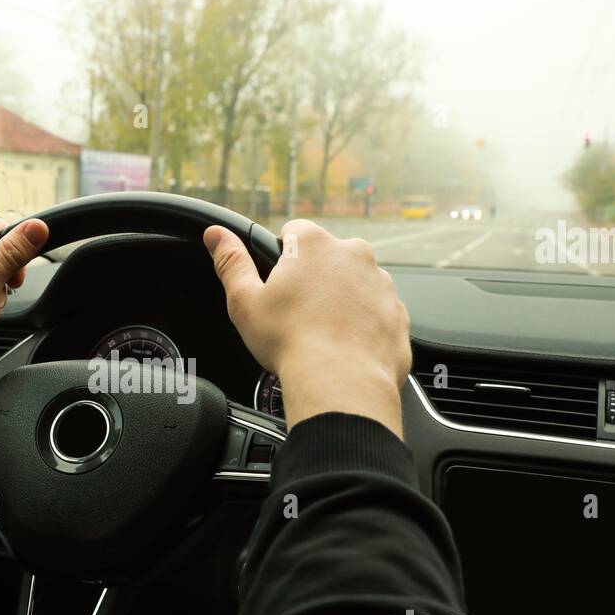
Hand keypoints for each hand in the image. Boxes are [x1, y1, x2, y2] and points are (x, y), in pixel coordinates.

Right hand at [203, 219, 410, 435]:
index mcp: (314, 244)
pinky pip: (375, 313)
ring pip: (354, 285)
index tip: (277, 285)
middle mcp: (354, 255)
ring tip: (321, 335)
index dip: (281, 257)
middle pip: (327, 258)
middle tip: (296, 315)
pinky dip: (362, 325)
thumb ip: (230, 262)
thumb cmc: (290, 342)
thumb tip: (216, 235)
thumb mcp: (245, 302)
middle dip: (313, 279)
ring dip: (340, 301)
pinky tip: (344, 348)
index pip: (294, 231)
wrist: (341, 384)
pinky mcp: (398, 313)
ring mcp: (381, 283)